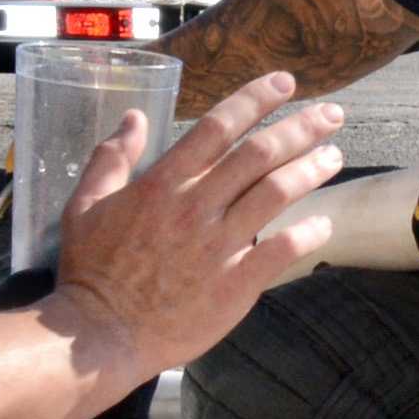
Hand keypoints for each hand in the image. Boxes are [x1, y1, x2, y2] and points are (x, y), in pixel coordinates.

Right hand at [46, 73, 343, 386]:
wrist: (100, 335)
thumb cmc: (91, 271)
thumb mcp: (84, 205)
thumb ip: (110, 158)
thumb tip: (133, 117)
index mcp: (162, 184)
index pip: (218, 127)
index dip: (255, 99)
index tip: (284, 83)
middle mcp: (195, 207)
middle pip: (259, 153)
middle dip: (301, 127)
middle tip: (332, 115)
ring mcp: (218, 246)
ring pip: (276, 193)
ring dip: (311, 170)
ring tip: (334, 156)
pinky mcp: (235, 285)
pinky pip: (282, 251)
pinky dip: (309, 232)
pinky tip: (325, 222)